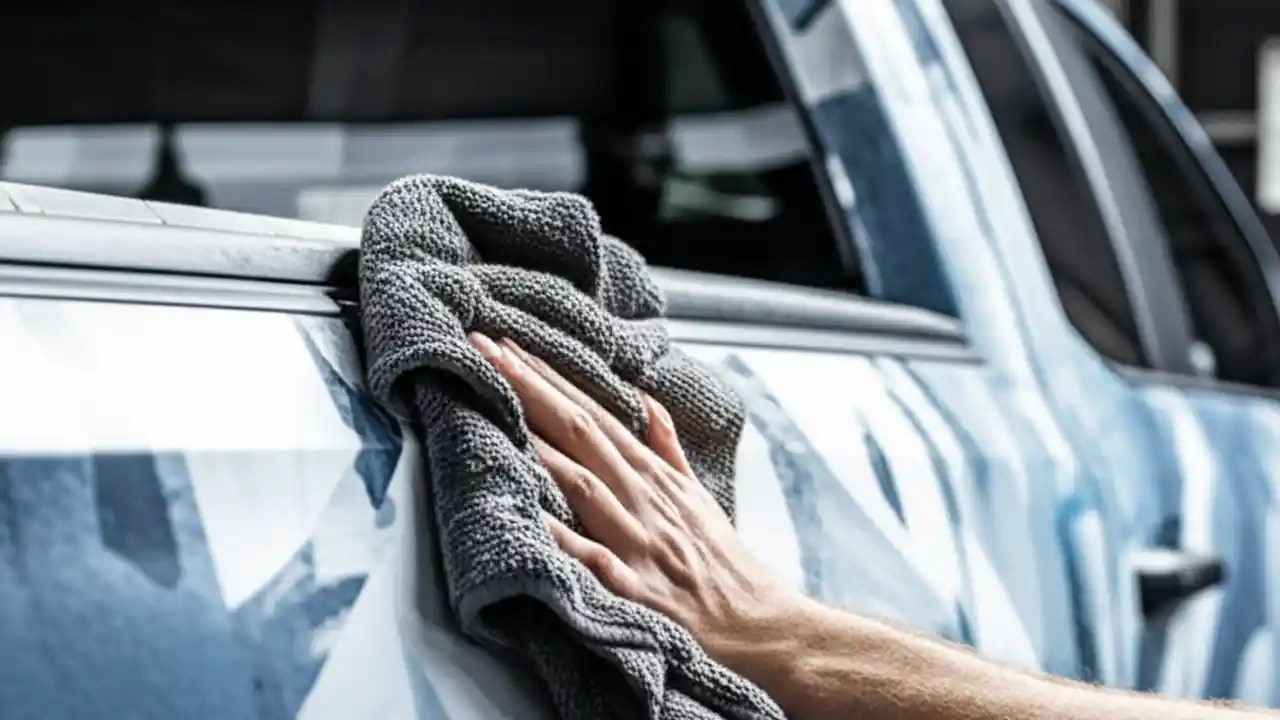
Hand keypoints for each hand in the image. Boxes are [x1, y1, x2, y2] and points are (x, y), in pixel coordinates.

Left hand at [466, 333, 804, 659]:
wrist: (759, 626)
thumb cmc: (722, 563)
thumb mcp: (697, 494)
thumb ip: (666, 446)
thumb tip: (643, 398)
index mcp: (654, 475)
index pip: (595, 414)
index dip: (550, 379)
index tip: (508, 347)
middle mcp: (644, 498)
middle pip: (581, 432)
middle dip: (531, 390)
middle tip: (485, 350)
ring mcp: (639, 542)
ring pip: (582, 482)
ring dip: (537, 443)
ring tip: (493, 407)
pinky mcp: (636, 589)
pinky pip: (593, 558)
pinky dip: (562, 536)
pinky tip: (527, 516)